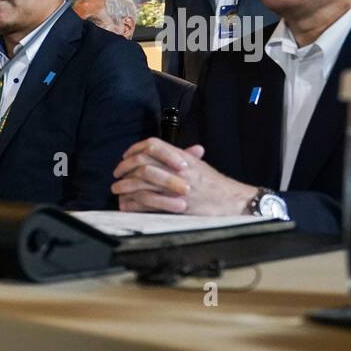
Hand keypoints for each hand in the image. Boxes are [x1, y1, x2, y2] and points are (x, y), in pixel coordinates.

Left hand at [111, 138, 258, 214]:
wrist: (233, 201)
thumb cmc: (216, 185)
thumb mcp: (199, 166)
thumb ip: (181, 157)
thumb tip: (163, 153)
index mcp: (182, 157)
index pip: (153, 145)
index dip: (135, 149)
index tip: (126, 155)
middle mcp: (178, 169)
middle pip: (143, 162)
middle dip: (125, 168)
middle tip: (117, 174)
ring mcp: (177, 187)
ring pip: (142, 182)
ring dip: (125, 186)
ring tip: (116, 190)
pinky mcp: (176, 205)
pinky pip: (149, 202)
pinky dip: (134, 203)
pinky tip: (126, 205)